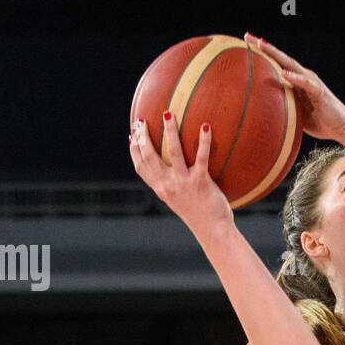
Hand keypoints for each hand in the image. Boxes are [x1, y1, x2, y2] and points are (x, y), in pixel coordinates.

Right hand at [129, 114, 232, 235]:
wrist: (213, 230)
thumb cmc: (199, 214)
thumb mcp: (179, 200)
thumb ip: (173, 185)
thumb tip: (173, 169)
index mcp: (161, 189)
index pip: (141, 166)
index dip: (134, 150)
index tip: (132, 134)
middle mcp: (168, 185)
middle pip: (150, 156)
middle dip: (144, 136)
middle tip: (143, 120)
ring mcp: (183, 183)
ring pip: (173, 152)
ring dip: (169, 131)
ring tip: (168, 114)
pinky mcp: (201, 182)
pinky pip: (202, 157)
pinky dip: (204, 141)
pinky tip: (205, 126)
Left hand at [244, 32, 344, 141]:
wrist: (341, 127)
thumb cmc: (318, 121)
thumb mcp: (294, 112)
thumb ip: (282, 106)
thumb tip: (261, 111)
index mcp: (295, 81)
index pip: (276, 64)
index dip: (261, 54)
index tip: (245, 43)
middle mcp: (302, 77)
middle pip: (280, 59)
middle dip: (264, 47)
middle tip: (247, 36)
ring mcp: (311, 83)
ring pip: (291, 65)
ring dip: (277, 55)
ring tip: (262, 45)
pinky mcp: (319, 92)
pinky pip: (306, 83)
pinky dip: (295, 78)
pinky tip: (284, 73)